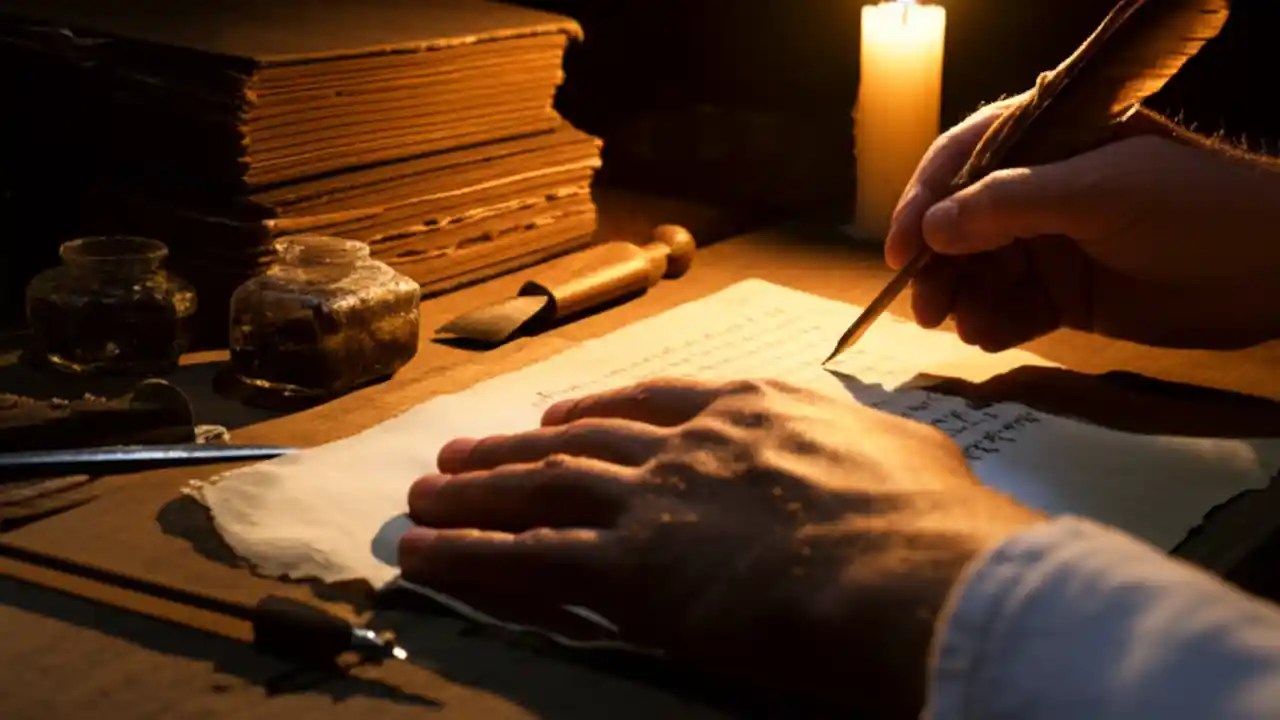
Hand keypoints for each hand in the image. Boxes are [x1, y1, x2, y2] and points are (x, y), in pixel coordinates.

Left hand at [399, 378, 1042, 716]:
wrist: (913, 569)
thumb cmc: (932, 521)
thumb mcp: (904, 453)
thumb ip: (860, 445)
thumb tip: (875, 451)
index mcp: (754, 410)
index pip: (654, 403)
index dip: (597, 411)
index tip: (557, 418)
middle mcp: (691, 445)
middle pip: (580, 441)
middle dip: (514, 450)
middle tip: (460, 456)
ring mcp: (656, 501)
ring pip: (543, 488)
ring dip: (477, 493)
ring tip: (426, 495)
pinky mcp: (632, 569)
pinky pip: (533, 556)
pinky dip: (473, 553)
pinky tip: (430, 553)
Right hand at [886, 100, 1279, 350]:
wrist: (1274, 270)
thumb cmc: (1194, 209)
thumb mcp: (1100, 194)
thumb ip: (1012, 206)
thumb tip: (932, 227)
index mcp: (1050, 144)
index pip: (966, 161)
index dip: (924, 200)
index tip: (900, 250)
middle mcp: (1044, 192)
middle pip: (963, 223)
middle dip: (938, 263)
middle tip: (923, 305)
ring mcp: (1056, 245)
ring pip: (983, 270)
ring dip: (963, 297)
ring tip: (959, 324)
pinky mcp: (1071, 295)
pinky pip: (1014, 308)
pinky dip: (995, 323)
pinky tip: (991, 335)